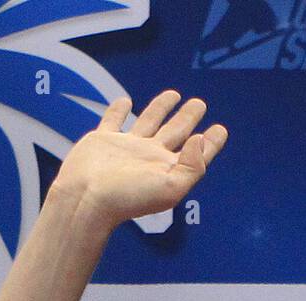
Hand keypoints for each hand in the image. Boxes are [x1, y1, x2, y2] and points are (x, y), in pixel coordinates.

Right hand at [50, 89, 227, 235]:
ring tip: (174, 95)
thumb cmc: (126, 198)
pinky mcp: (102, 141)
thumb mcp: (171, 187)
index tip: (220, 130)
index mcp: (167, 168)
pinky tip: (125, 102)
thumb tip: (199, 140)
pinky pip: (113, 119)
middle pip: (175, 132)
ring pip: (148, 121)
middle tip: (199, 104)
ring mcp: (126, 147)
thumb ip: (193, 165)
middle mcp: (149, 157)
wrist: (85, 200)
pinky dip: (118, 110)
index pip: (195, 153)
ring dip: (161, 108)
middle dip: (188, 118)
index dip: (210, 142)